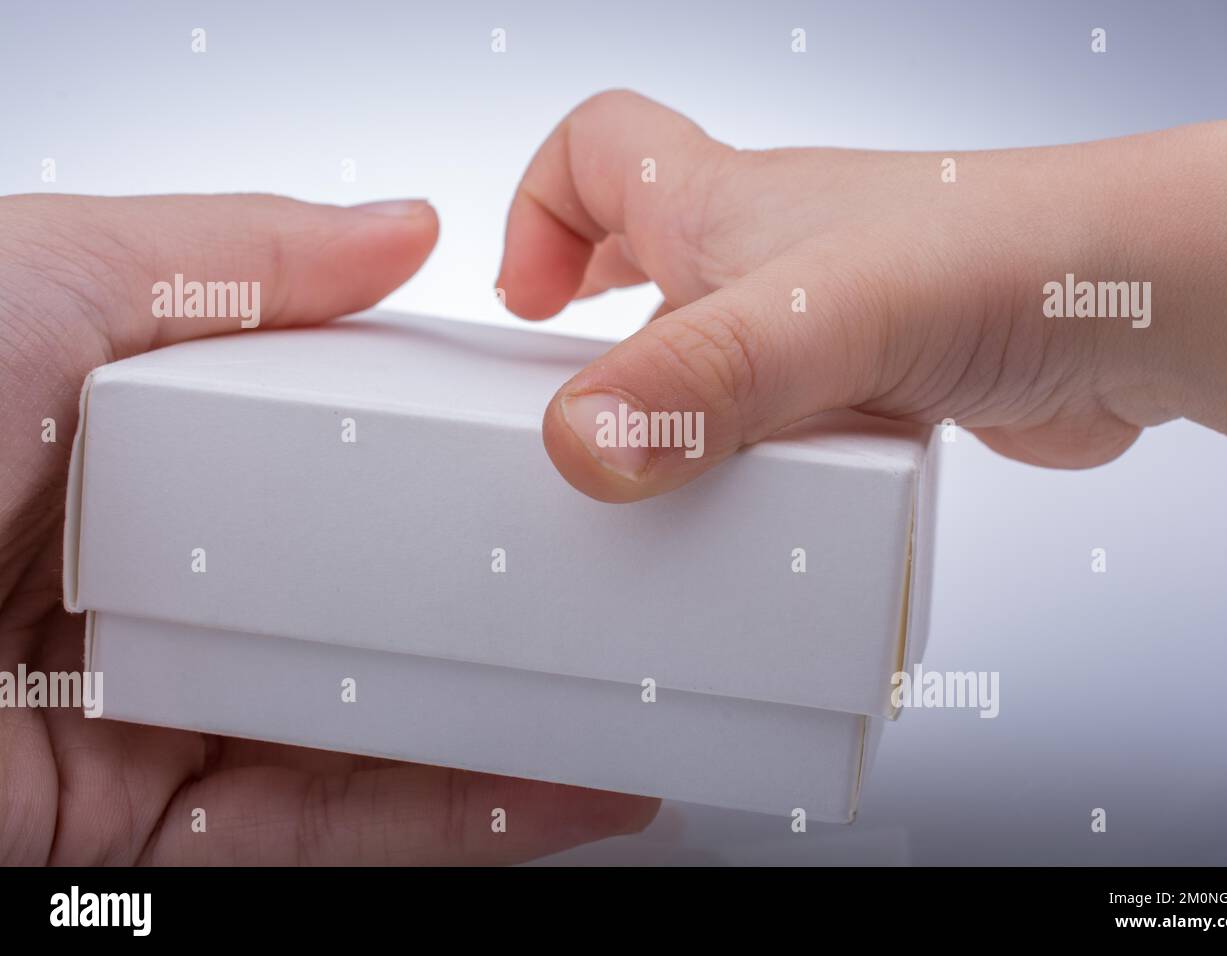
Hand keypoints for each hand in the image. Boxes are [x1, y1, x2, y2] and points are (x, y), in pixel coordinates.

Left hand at [0, 193, 657, 863]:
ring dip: (496, 720)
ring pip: (355, 731)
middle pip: (345, 602)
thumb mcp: (43, 286)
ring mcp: (130, 726)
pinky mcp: (128, 847)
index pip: (309, 453)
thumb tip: (396, 230)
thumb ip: (227, 256)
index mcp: (101, 448)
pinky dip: (453, 820)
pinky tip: (564, 789)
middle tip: (607, 577)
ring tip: (624, 693)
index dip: (424, 450)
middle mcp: (122, 588)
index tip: (535, 448)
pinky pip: (322, 832)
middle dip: (480, 597)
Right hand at [496, 91, 1226, 501]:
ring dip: (678, 408)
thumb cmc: (993, 259)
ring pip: (713, 344)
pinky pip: (780, 411)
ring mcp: (822, 317)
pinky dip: (756, 453)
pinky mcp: (871, 383)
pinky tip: (765, 499)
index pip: (597, 148)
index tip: (529, 303)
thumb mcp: (812, 319)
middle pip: (644, 251)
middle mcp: (766, 253)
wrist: (1131, 310)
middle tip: (578, 398)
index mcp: (722, 206)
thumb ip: (695, 380)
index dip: (538, 210)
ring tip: (661, 473)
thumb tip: (584, 438)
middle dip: (595, 324)